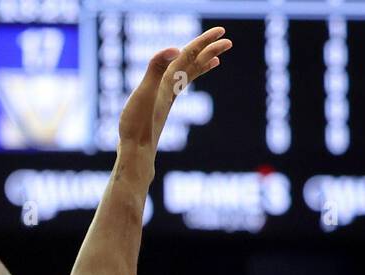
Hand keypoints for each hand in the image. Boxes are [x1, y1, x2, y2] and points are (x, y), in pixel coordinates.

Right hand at [118, 27, 231, 155]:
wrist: (136, 153)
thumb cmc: (137, 125)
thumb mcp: (144, 93)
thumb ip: (156, 70)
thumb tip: (174, 49)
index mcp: (167, 83)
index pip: (188, 57)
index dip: (203, 42)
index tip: (221, 32)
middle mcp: (169, 90)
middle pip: (193, 66)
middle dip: (209, 51)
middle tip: (228, 42)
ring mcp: (164, 100)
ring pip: (188, 78)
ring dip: (201, 66)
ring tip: (216, 61)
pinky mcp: (158, 109)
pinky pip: (177, 89)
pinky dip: (184, 81)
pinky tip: (181, 84)